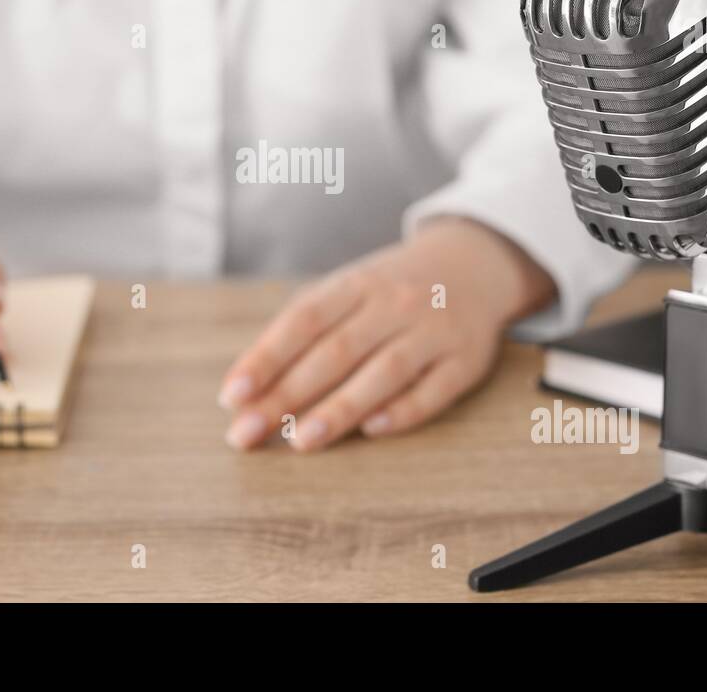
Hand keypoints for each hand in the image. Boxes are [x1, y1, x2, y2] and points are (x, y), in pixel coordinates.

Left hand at [218, 217, 556, 451]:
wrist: (474, 264)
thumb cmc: (390, 290)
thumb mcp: (348, 290)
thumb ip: (304, 330)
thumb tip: (249, 388)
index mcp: (356, 284)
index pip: (303, 321)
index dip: (265, 359)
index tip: (232, 397)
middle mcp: (395, 304)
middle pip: (336, 352)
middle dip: (287, 395)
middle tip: (248, 434)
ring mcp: (433, 331)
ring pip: (384, 372)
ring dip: (341, 408)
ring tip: (301, 442)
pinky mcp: (466, 361)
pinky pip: (434, 390)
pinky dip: (404, 410)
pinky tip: (372, 430)